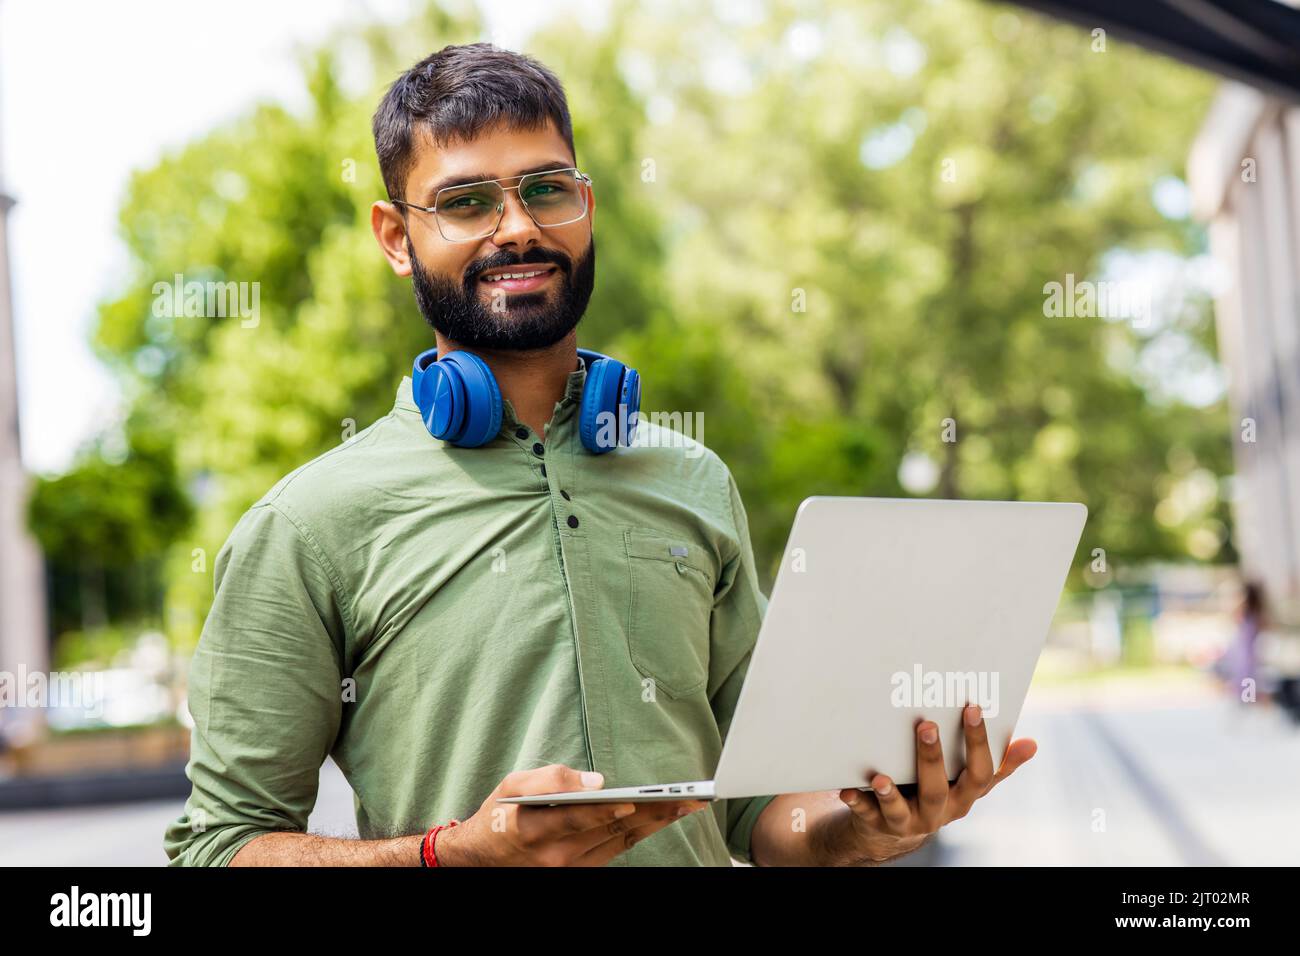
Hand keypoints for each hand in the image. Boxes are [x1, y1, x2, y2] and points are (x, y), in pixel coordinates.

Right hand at [435, 764, 707, 865]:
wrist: (483, 857)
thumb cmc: (501, 814)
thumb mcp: (512, 785)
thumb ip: (550, 779)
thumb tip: (595, 781)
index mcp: (536, 829)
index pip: (577, 820)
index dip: (605, 811)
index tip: (633, 802)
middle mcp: (557, 856)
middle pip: (611, 832)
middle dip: (651, 814)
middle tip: (685, 799)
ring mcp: (571, 868)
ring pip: (621, 843)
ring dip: (655, 824)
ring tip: (684, 806)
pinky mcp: (580, 872)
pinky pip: (616, 851)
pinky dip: (640, 834)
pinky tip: (660, 819)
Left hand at [829, 705, 1035, 864]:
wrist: (895, 828)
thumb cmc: (937, 789)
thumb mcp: (967, 780)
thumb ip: (998, 764)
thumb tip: (1032, 744)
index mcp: (964, 796)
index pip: (979, 772)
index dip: (979, 741)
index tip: (972, 707)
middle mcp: (939, 812)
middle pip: (938, 789)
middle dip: (931, 758)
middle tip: (925, 724)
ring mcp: (907, 821)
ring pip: (900, 810)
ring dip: (890, 793)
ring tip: (880, 777)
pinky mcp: (877, 824)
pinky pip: (866, 815)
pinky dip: (857, 802)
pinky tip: (847, 789)